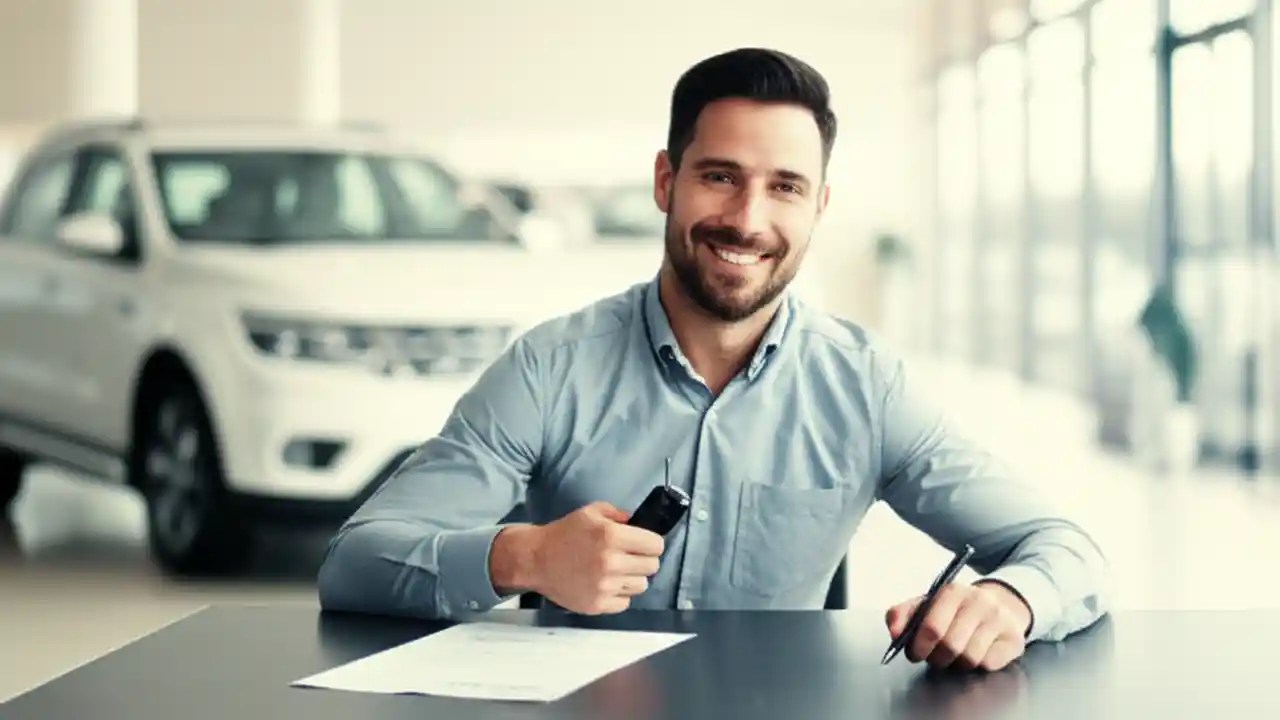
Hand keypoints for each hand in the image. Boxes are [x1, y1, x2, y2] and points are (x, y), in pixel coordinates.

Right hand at [527, 501, 664, 614]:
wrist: (536, 559)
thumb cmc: (564, 533)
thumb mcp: (591, 512)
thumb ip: (619, 514)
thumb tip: (638, 524)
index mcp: (612, 536)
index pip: (655, 545)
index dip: (651, 543)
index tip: (644, 544)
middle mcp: (611, 562)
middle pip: (652, 566)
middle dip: (643, 560)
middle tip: (629, 557)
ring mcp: (605, 586)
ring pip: (641, 586)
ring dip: (632, 578)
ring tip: (616, 571)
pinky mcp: (598, 605)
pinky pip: (625, 602)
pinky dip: (619, 594)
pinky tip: (606, 584)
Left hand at [884, 582, 1030, 671]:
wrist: (998, 605)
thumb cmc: (955, 610)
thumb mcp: (926, 605)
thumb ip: (902, 615)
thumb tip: (894, 632)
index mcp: (952, 591)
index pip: (931, 627)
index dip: (919, 647)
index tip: (914, 654)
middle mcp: (979, 602)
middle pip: (950, 646)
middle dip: (936, 658)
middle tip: (934, 657)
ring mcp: (999, 620)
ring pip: (969, 658)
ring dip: (957, 663)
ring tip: (956, 653)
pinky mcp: (1014, 639)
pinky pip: (989, 664)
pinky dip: (978, 665)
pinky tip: (977, 652)